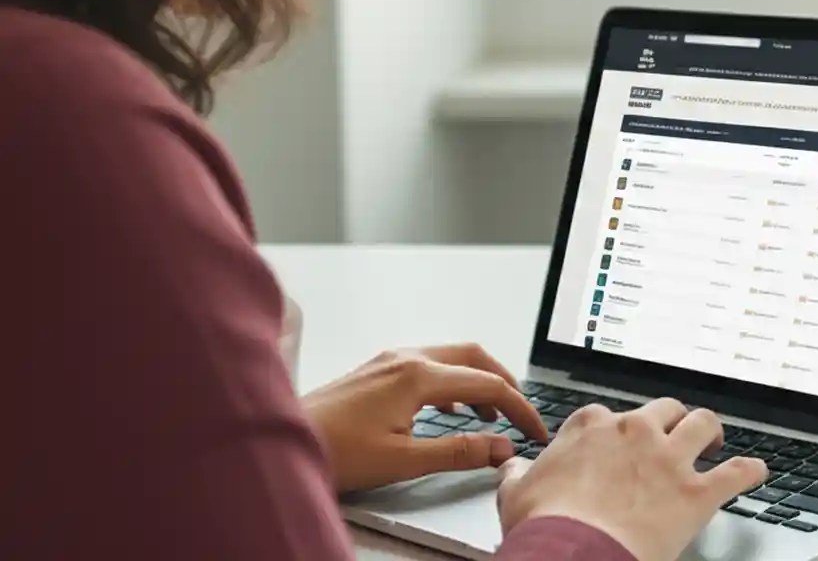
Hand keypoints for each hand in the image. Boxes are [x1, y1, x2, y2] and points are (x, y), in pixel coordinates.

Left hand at [302, 344, 547, 492]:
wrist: (281, 440)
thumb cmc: (333, 451)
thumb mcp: (403, 460)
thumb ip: (458, 451)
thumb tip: (500, 448)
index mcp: (418, 376)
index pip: (487, 385)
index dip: (519, 409)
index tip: (535, 431)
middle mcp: (406, 357)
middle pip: (475, 357)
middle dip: (505, 384)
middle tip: (522, 414)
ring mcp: (390, 360)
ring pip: (452, 358)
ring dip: (479, 382)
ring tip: (492, 417)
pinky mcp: (378, 369)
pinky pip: (430, 364)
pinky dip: (453, 383)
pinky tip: (451, 410)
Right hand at [496, 398, 766, 560]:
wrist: (573, 554)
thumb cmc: (544, 526)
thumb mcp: (516, 494)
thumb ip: (518, 475)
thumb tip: (511, 469)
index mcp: (592, 427)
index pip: (607, 415)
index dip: (613, 430)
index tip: (614, 441)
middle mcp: (635, 431)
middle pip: (662, 409)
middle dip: (669, 419)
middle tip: (671, 433)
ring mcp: (669, 459)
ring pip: (703, 425)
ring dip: (711, 430)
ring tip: (715, 439)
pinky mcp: (696, 492)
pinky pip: (736, 473)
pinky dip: (750, 471)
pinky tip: (758, 472)